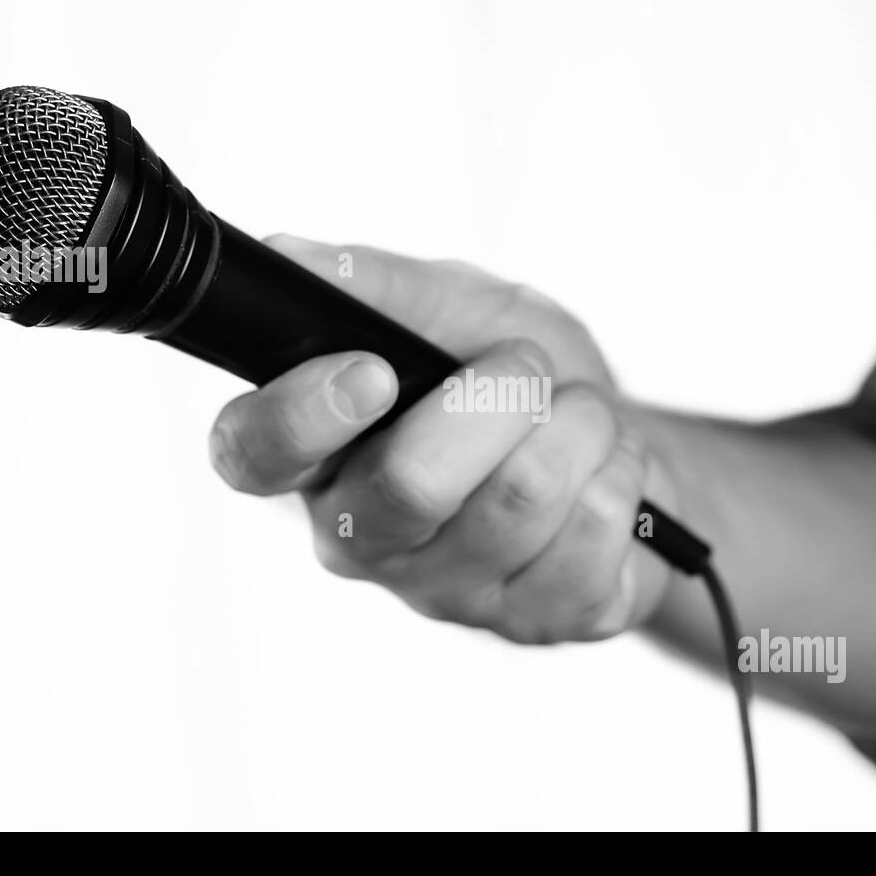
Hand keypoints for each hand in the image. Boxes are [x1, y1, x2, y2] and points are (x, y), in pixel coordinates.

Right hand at [209, 234, 677, 642]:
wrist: (615, 442)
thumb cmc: (519, 377)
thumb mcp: (455, 307)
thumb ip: (377, 287)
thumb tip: (289, 256)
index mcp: (322, 456)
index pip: (254, 456)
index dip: (301, 416)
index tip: (374, 370)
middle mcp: (368, 538)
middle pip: (411, 485)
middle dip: (498, 397)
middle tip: (525, 367)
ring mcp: (452, 592)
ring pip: (522, 499)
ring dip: (578, 425)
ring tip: (579, 418)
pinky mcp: (539, 620)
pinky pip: (594, 531)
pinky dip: (620, 469)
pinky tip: (605, 472)